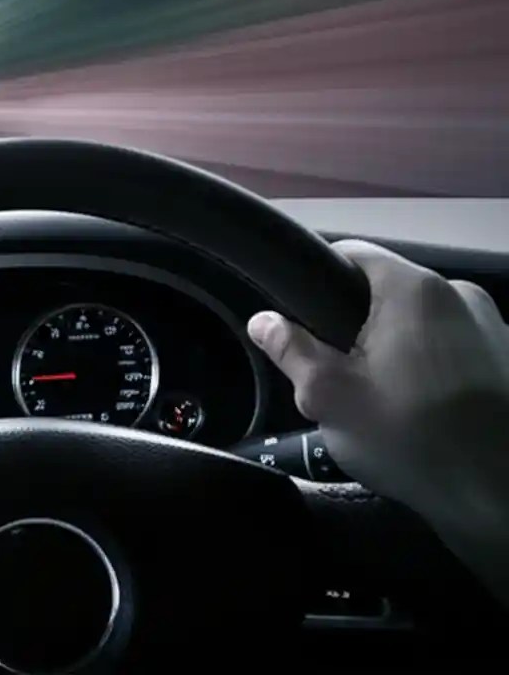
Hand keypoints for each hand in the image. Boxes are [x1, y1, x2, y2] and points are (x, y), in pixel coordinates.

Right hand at [246, 240, 508, 603]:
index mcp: (414, 289)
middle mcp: (461, 293)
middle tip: (339, 379)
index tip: (301, 322)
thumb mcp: (329, 396)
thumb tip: (263, 321)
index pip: (351, 253)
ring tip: (383, 404)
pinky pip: (454, 351)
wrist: (498, 494)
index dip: (316, 281)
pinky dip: (432, 371)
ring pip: (422, 326)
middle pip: (387, 294)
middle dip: (357, 328)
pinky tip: (425, 415)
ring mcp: (495, 326)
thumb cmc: (409, 438)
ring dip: (397, 352)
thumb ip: (291, 350)